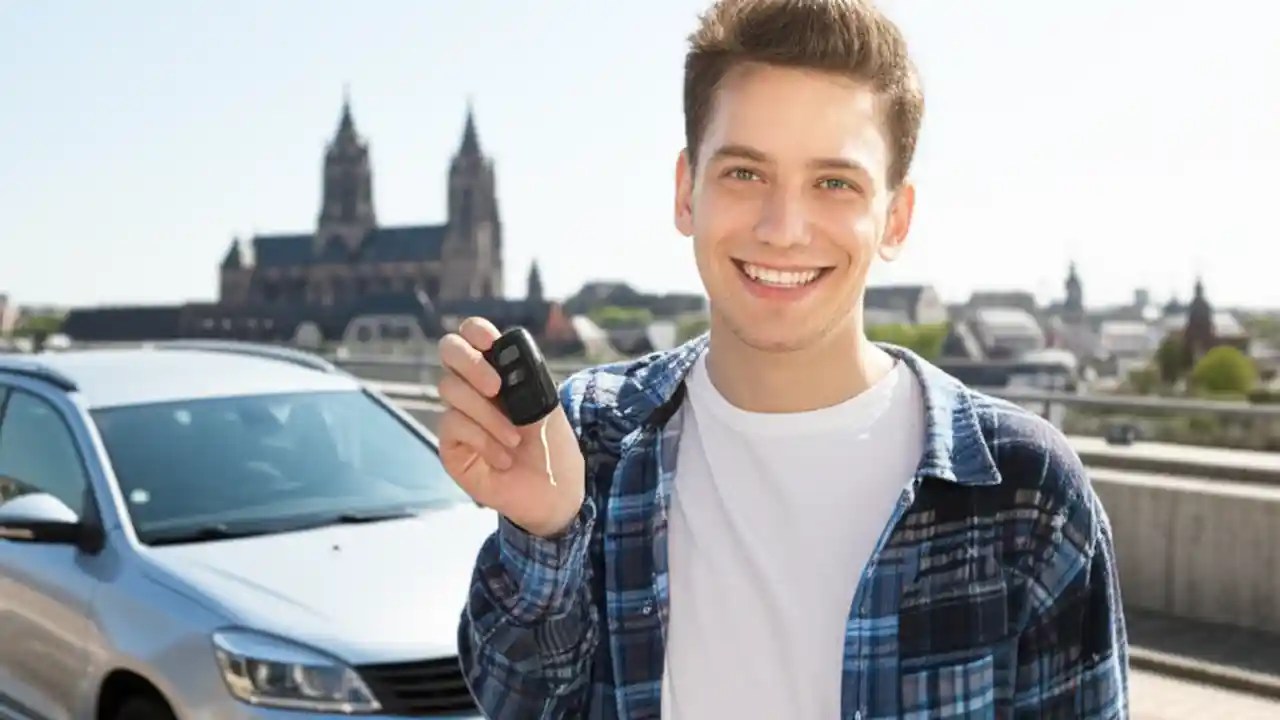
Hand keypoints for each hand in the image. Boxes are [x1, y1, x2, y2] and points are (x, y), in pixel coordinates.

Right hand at [436, 317, 585, 537]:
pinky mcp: (450, 444)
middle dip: (472, 364)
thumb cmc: (551, 445)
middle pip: (448, 351)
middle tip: (496, 387)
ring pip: (451, 390)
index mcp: (497, 371)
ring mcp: (458, 414)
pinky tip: (503, 457)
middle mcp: (473, 388)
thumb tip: (502, 354)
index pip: (471, 335)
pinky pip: (453, 424)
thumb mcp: (545, 403)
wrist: (554, 491)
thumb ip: (523, 375)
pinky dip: (483, 439)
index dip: (475, 331)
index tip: (490, 341)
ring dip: (488, 415)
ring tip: (515, 438)